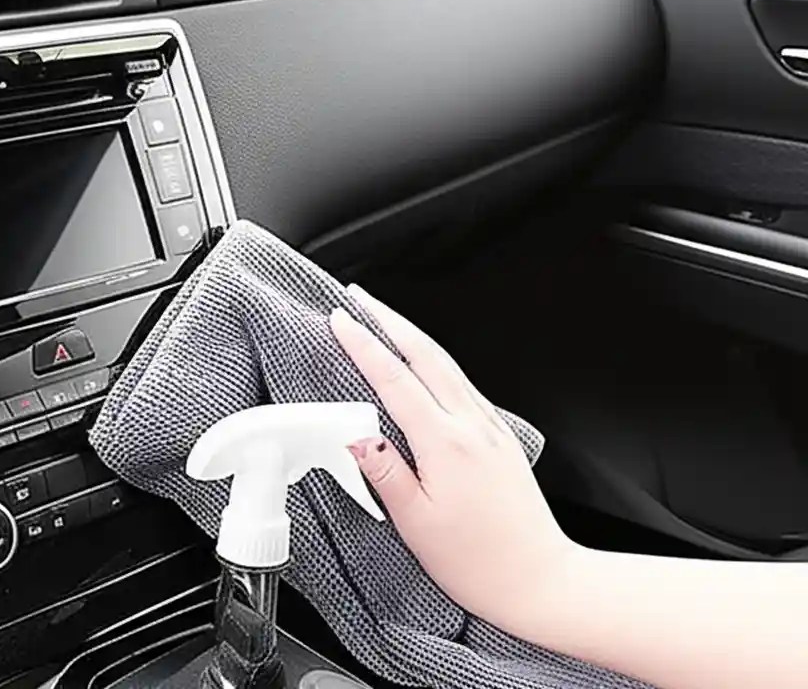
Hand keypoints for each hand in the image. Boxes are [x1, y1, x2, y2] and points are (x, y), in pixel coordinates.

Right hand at [330, 285, 579, 630]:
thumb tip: (353, 434)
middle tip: (360, 299)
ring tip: (384, 322)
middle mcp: (472, 427)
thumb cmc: (478, 561)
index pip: (395, 380)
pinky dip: (435, 364)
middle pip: (426, 355)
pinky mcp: (500, 440)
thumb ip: (383, 471)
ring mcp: (491, 430)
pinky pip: (463, 386)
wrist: (540, 581)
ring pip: (447, 366)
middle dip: (390, 321)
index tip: (340, 320)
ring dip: (413, 337)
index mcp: (446, 444)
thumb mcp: (415, 522)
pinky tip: (425, 367)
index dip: (363, 345)